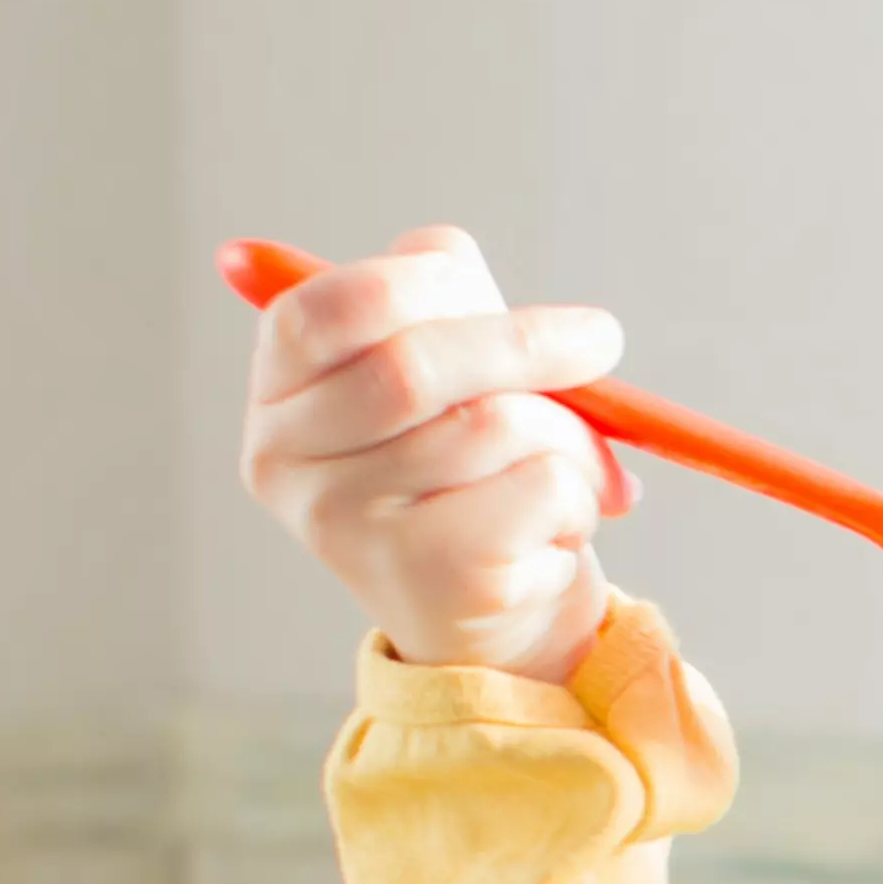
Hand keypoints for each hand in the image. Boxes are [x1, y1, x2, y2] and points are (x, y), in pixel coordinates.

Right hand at [237, 225, 632, 679]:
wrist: (491, 625)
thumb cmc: (471, 477)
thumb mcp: (447, 378)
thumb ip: (442, 304)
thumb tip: (450, 258)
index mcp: (280, 395)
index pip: (322, 311)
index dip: (410, 282)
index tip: (474, 281)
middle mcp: (291, 463)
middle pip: (414, 366)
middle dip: (527, 341)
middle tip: (602, 338)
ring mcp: (350, 526)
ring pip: (495, 425)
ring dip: (570, 439)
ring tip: (576, 472)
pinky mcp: (430, 574)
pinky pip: (540, 487)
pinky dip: (580, 495)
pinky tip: (558, 528)